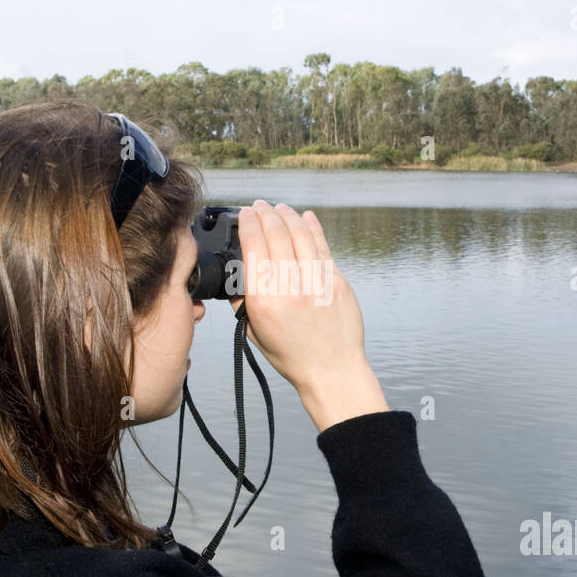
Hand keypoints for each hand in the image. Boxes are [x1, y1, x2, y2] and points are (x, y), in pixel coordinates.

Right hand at [229, 200, 387, 431]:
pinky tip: (306, 217)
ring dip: (288, 215)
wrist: (332, 371)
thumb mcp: (255, 333)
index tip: (245, 213)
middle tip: (260, 205)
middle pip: (276, 234)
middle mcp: (290, 287)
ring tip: (280, 208)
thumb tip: (238, 277)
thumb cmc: (292, 356)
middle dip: (266, 213)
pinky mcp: (338, 282)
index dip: (248, 223)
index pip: (254, 247)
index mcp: (264, 300)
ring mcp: (317, 282)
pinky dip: (313, 228)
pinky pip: (323, 247)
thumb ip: (243, 302)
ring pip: (301, 235)